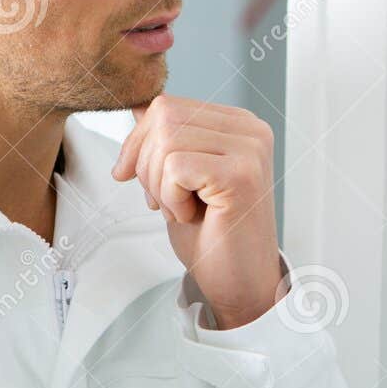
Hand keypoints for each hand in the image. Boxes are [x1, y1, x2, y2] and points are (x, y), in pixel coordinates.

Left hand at [111, 95, 283, 328]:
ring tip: (183, 208)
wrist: (241, 282)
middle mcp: (251, 130)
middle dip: (145, 163)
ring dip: (159, 184)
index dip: (138, 142)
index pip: (167, 105)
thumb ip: (165, 140)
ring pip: (166, 140)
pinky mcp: (242, 175)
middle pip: (164, 116)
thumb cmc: (214, 235)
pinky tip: (192, 214)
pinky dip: (171, 197)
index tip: (137, 178)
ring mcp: (250, 151)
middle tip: (166, 200)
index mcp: (238, 125)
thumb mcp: (179, 177)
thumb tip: (135, 108)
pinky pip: (176, 167)